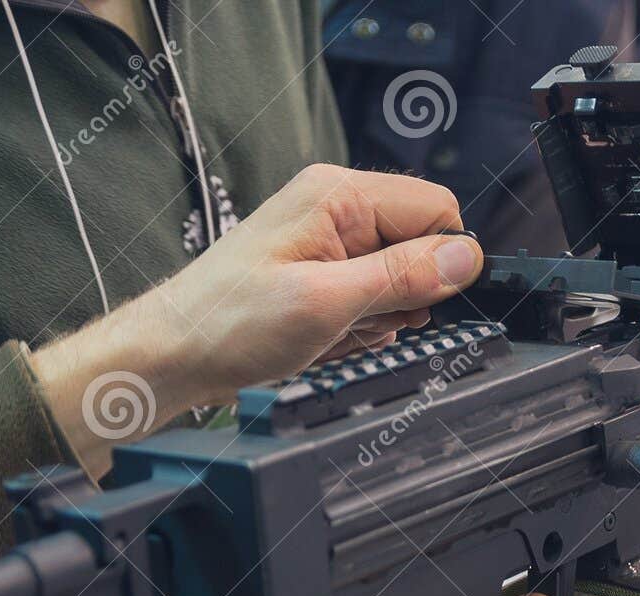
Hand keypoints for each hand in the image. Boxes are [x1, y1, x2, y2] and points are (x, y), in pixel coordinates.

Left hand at [30, 165, 483, 477]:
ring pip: (399, 280)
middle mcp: (336, 208)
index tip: (413, 302)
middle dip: (404, 297)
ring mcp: (328, 241)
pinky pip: (371, 300)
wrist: (172, 356)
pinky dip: (358, 328)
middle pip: (421, 246)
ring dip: (379, 319)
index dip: (441, 261)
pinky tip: (324, 339)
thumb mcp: (327, 302)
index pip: (437, 207)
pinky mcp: (320, 273)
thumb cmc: (228, 324)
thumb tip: (467, 256)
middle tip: (356, 319)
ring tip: (331, 332)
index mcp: (339, 195)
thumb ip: (402, 276)